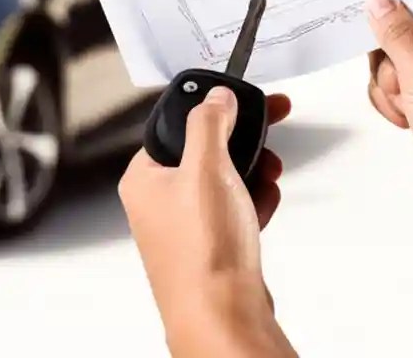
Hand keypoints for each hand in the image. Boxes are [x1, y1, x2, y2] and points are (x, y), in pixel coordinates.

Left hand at [119, 87, 295, 356]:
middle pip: (206, 152)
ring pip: (225, 182)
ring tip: (265, 182)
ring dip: (252, 176)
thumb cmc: (204, 250)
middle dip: (243, 147)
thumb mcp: (206, 167)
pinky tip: (261, 211)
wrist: (223, 315)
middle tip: (269, 138)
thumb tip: (215, 97)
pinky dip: (252, 205)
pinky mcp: (210, 247)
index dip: (215, 109)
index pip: (177, 125)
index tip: (248, 100)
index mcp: (142, 177)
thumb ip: (210, 123)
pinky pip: (235, 212)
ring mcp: (184, 226)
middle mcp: (158, 201)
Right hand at [365, 0, 412, 217]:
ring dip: (392, 88)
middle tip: (403, 84)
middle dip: (393, 63)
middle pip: (408, 34)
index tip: (376, 21)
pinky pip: (403, 89)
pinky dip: (397, 104)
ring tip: (409, 110)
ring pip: (399, 64)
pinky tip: (407, 123)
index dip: (401, 10)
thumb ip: (396, 35)